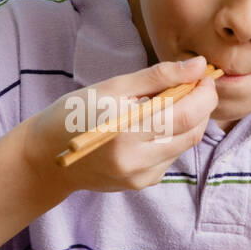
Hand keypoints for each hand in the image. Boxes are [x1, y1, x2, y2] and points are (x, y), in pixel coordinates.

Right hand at [23, 56, 218, 193]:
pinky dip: (173, 136)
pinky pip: (171, 156)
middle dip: (202, 106)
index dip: (204, 93)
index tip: (203, 74)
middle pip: (192, 132)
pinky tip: (155, 125)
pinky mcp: (142, 184)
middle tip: (194, 84)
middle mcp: (137, 161)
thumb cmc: (74, 114)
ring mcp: (141, 177)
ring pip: (185, 144)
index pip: (186, 114)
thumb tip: (197, 65)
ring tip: (173, 100)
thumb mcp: (113, 87)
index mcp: (127, 132)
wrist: (47, 157)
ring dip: (188, 120)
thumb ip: (158, 76)